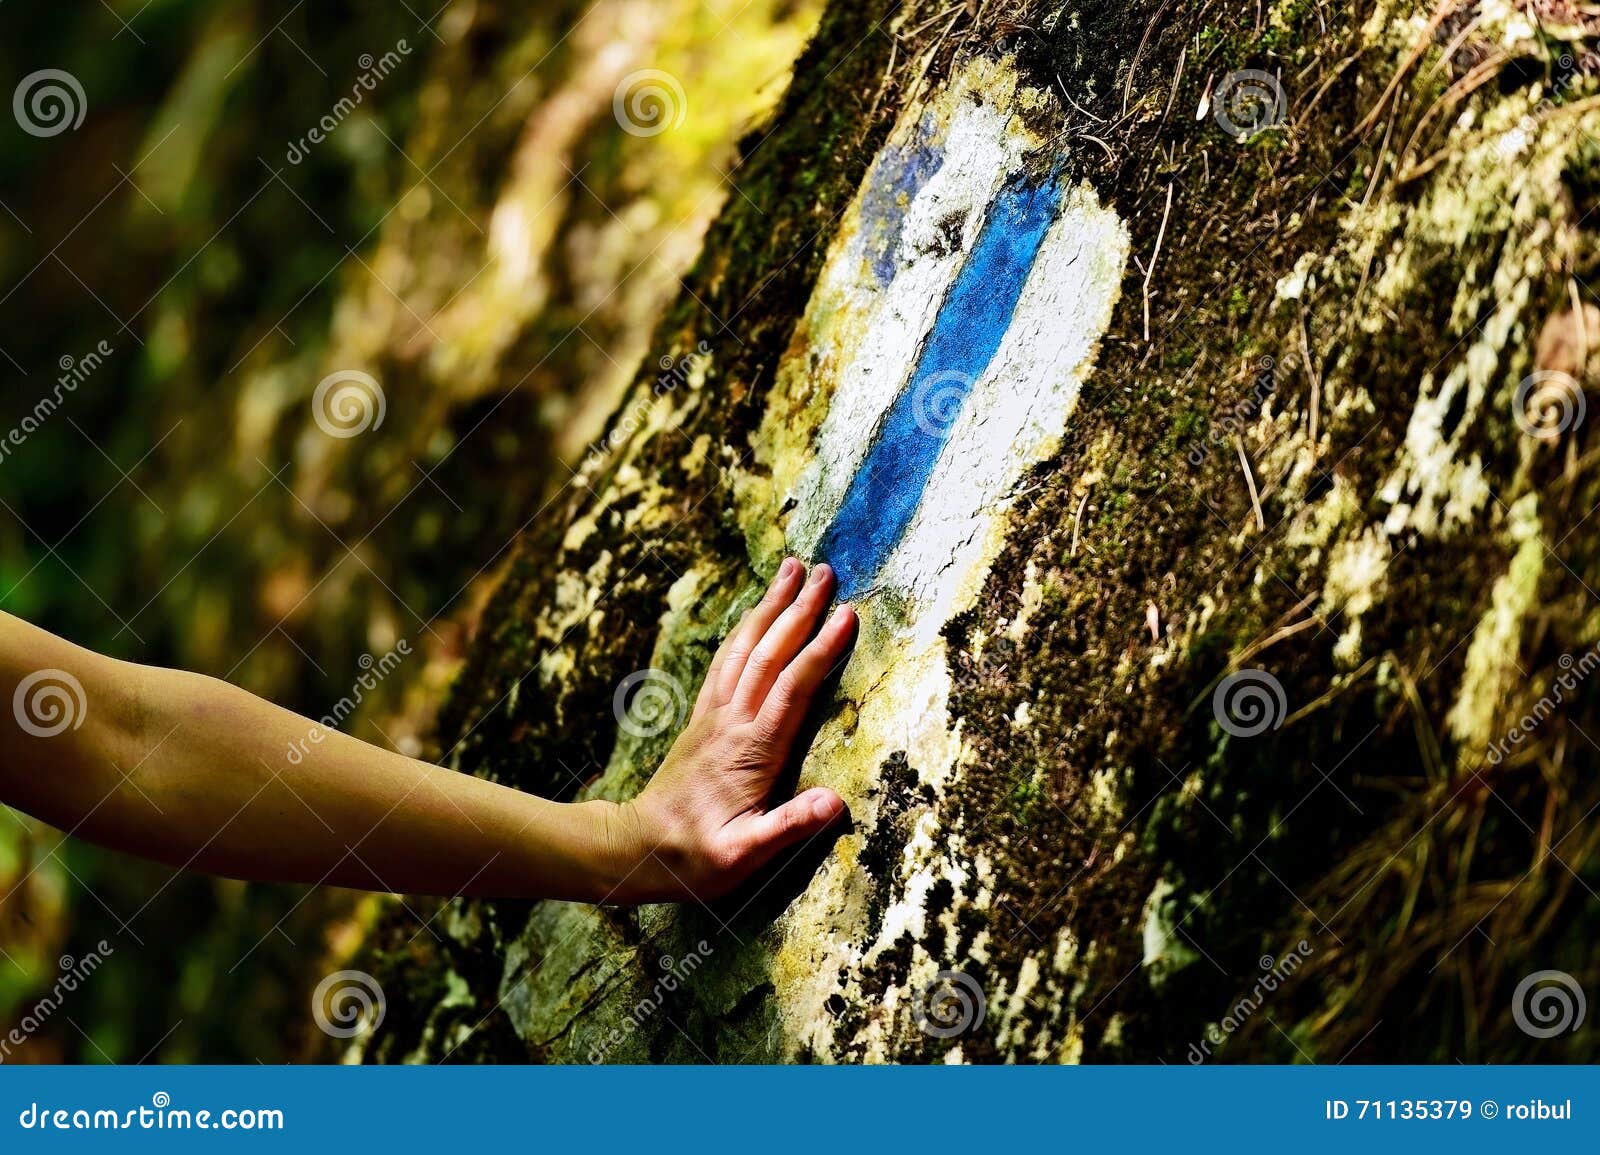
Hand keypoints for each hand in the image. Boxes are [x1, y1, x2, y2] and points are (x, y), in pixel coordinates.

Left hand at [610, 559, 855, 902]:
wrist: (637, 850)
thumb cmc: (695, 858)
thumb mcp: (743, 855)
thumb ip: (787, 828)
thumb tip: (835, 803)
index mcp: (751, 751)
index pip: (792, 687)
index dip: (821, 650)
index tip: (848, 614)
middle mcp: (731, 723)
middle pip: (769, 653)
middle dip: (799, 609)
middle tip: (825, 570)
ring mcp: (712, 717)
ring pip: (744, 648)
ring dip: (770, 607)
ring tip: (790, 569)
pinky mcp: (701, 719)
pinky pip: (725, 662)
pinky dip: (744, 630)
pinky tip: (755, 614)